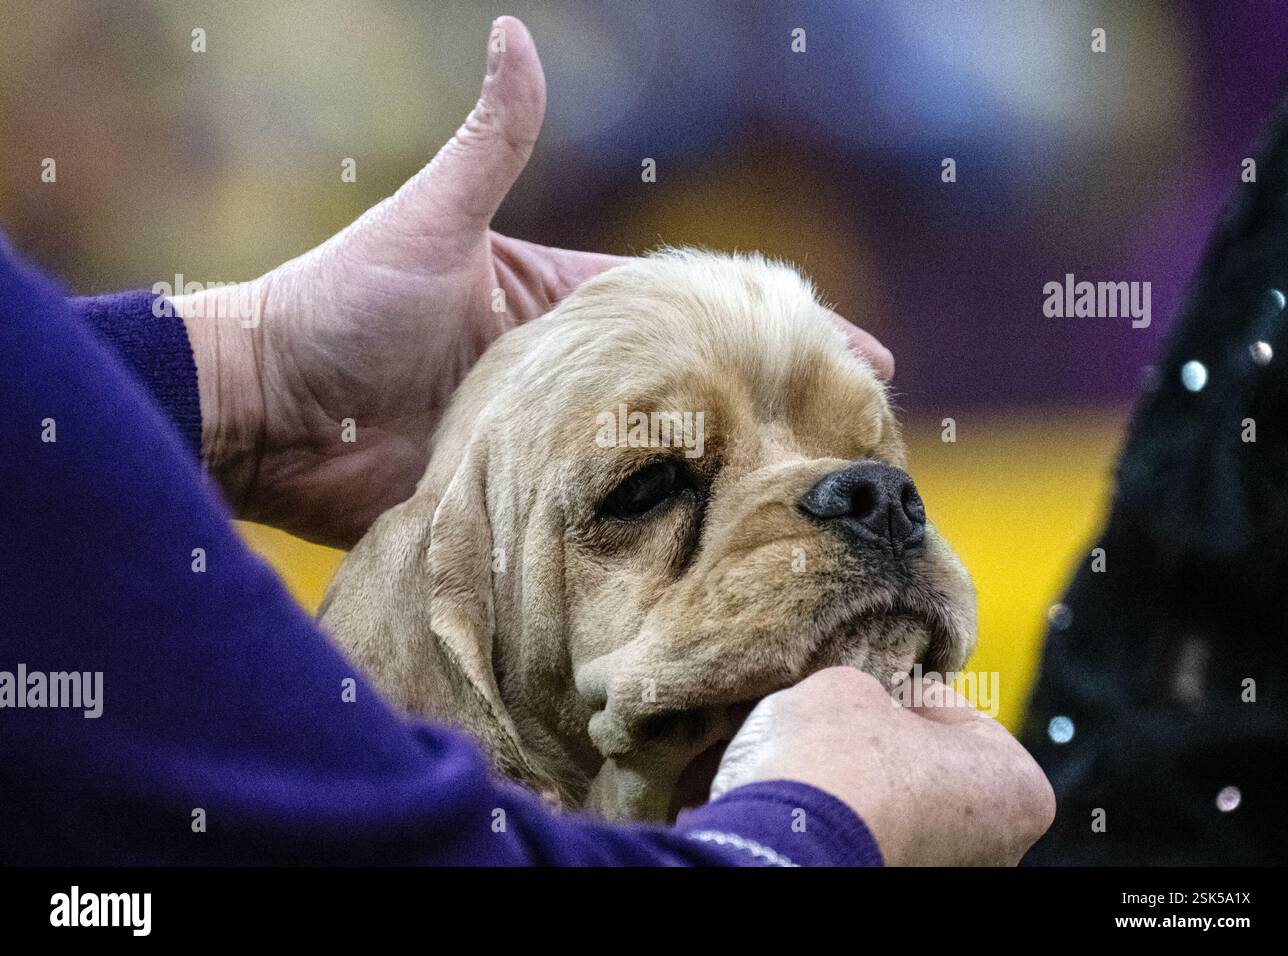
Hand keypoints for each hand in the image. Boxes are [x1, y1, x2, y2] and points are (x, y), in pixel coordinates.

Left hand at [174, 17, 892, 547]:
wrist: (265, 411)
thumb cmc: (339, 306)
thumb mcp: (429, 224)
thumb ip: (489, 145)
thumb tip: (515, 31)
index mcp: (560, 308)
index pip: (687, 313)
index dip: (767, 330)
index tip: (859, 350)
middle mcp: (566, 377)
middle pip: (687, 395)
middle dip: (772, 410)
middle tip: (859, 435)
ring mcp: (546, 445)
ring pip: (652, 465)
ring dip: (725, 478)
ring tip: (808, 502)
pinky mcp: (517, 506)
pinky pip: (593, 523)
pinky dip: (650, 534)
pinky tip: (710, 550)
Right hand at [709, 667, 1054, 865]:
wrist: (787, 842)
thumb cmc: (837, 761)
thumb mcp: (851, 686)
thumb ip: (873, 690)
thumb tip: (862, 703)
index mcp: (1016, 783)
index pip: (952, 711)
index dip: (900, 692)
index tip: (868, 693)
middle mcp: (1004, 844)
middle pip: (938, 767)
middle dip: (892, 745)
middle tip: (845, 727)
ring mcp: (957, 873)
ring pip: (911, 810)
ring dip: (875, 785)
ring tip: (827, 766)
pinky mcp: (909, 887)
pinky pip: (888, 842)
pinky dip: (862, 823)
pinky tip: (823, 804)